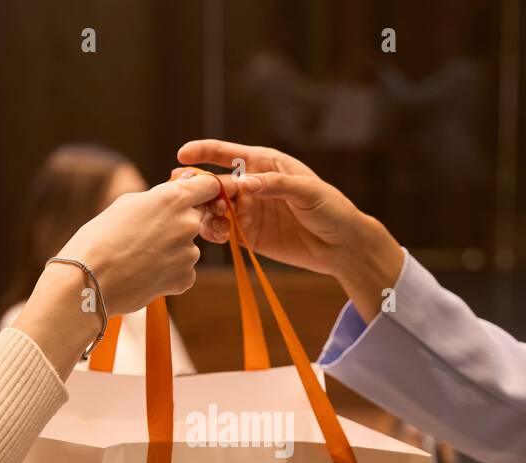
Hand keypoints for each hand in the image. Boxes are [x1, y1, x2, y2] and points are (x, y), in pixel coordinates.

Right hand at [51, 172, 225, 317]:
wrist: (90, 278)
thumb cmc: (100, 236)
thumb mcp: (127, 203)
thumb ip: (159, 195)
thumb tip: (181, 185)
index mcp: (174, 198)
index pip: (209, 186)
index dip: (201, 191)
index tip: (191, 197)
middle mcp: (188, 223)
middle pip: (196, 218)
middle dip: (179, 224)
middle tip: (149, 235)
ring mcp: (190, 253)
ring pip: (188, 247)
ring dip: (172, 251)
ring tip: (141, 257)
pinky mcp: (186, 278)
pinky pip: (184, 271)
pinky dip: (169, 273)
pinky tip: (145, 273)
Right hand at [175, 139, 403, 318]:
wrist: (342, 246)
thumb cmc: (331, 209)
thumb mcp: (308, 191)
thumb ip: (276, 185)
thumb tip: (244, 184)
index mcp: (265, 164)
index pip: (229, 154)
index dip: (204, 152)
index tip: (182, 156)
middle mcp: (252, 186)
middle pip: (216, 182)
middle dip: (200, 187)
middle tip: (191, 197)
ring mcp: (248, 211)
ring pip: (215, 208)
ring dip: (205, 211)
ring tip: (207, 219)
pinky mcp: (249, 236)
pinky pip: (224, 231)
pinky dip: (214, 232)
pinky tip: (217, 235)